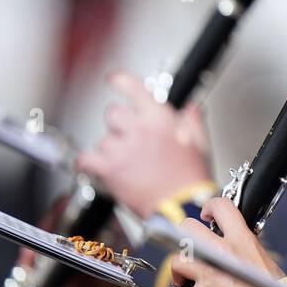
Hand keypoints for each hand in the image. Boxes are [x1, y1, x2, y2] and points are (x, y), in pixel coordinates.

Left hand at [77, 70, 212, 218]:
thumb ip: (193, 121)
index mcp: (160, 119)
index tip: (113, 79)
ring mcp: (122, 149)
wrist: (180, 207)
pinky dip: (89, 163)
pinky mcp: (110, 169)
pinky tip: (98, 166)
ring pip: (104, 139)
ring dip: (112, 148)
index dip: (119, 80)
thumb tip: (190, 109)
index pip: (133, 88)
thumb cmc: (190, 178)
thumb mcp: (199, 144)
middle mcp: (138, 129)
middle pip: (113, 113)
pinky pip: (87, 158)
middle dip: (120, 123)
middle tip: (130, 137)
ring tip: (127, 162)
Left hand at [133, 197, 280, 286]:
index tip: (207, 213)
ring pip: (177, 259)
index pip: (222, 207)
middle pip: (188, 228)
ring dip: (178, 270)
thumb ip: (246, 250)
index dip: (211, 206)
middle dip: (186, 239)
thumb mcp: (266, 262)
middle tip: (191, 250)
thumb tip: (238, 247)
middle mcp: (223, 254)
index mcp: (243, 240)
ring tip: (184, 279)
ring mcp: (210, 276)